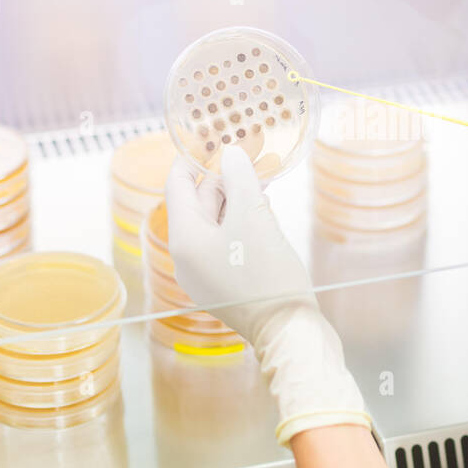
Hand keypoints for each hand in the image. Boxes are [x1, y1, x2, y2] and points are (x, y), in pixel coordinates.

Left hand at [163, 146, 372, 445]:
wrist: (289, 331)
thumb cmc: (267, 274)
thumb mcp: (254, 216)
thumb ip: (240, 178)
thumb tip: (230, 153)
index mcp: (184, 240)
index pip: (178, 186)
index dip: (194, 158)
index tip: (211, 136)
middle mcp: (187, 257)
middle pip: (199, 203)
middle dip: (224, 176)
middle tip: (248, 150)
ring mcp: (205, 273)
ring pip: (216, 222)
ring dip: (236, 197)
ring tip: (261, 175)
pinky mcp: (225, 282)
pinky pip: (227, 241)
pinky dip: (241, 220)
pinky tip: (263, 206)